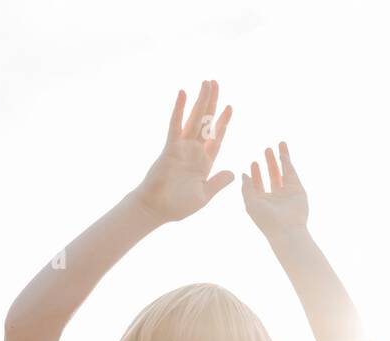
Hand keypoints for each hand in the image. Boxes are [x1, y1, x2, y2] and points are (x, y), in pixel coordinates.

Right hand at [135, 80, 234, 222]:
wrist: (156, 209)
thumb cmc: (177, 207)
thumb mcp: (203, 196)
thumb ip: (218, 183)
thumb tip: (233, 173)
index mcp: (204, 163)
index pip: (216, 138)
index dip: (223, 123)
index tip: (230, 107)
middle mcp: (194, 151)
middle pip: (206, 122)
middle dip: (212, 103)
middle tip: (216, 83)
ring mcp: (182, 147)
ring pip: (195, 119)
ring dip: (201, 100)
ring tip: (207, 82)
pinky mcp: (170, 147)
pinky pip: (176, 125)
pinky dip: (179, 109)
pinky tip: (183, 93)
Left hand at [241, 142, 308, 239]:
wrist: (286, 229)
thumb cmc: (266, 219)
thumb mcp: (250, 203)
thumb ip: (246, 188)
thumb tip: (243, 175)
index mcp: (263, 203)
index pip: (259, 185)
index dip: (256, 174)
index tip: (253, 163)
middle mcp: (276, 198)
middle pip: (272, 176)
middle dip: (269, 163)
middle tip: (266, 149)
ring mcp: (287, 194)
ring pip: (283, 172)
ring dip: (280, 158)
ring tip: (277, 144)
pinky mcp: (298, 190)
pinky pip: (291, 173)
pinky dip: (287, 162)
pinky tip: (282, 153)